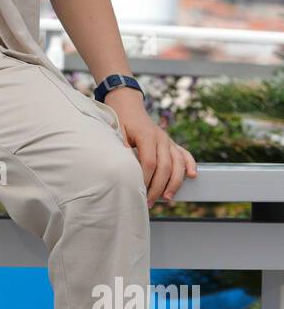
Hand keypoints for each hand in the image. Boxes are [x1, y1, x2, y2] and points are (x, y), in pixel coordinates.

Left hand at [107, 91, 197, 207]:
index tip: (139, 192)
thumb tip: (123, 168)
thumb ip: (121, 149)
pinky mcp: (171, 143)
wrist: (128, 106)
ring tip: (168, 198)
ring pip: (177, 163)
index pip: (149, 162)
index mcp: (146, 135)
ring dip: (174, 182)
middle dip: (158, 187)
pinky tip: (193, 176)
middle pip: (165, 166)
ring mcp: (168, 141)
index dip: (146, 179)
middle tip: (149, 202)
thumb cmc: (120, 122)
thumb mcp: (116, 133)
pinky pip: (184, 154)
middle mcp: (161, 138)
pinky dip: (190, 165)